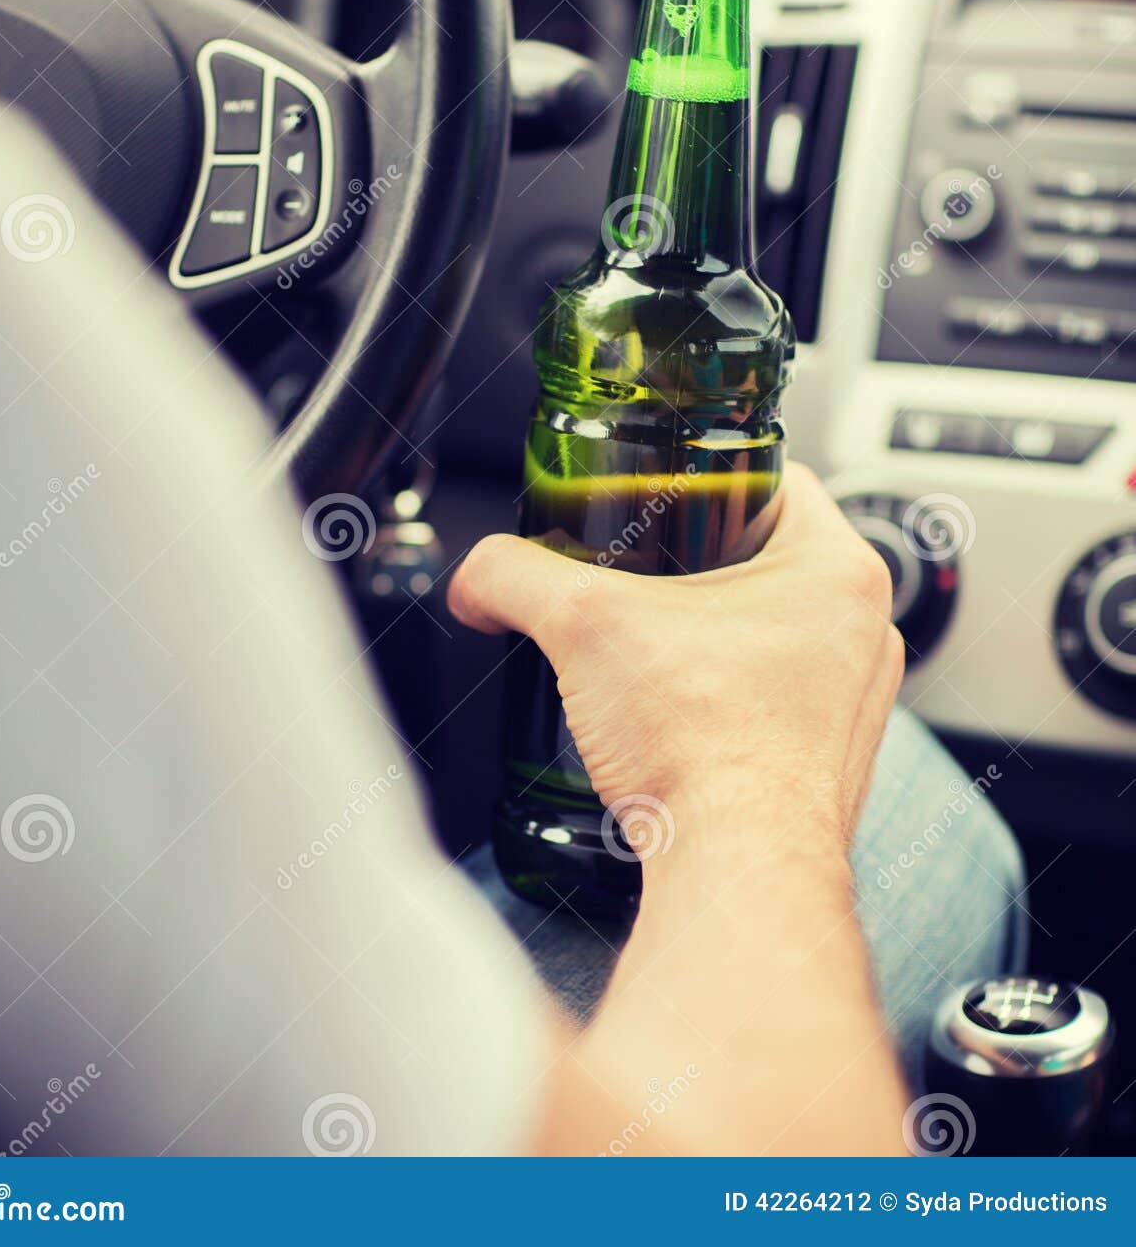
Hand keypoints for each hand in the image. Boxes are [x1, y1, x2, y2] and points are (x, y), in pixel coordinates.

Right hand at [449, 461, 903, 856]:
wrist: (735, 871)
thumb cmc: (707, 751)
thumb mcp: (583, 626)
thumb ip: (515, 578)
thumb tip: (478, 579)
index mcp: (840, 570)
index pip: (776, 479)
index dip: (708, 476)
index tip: (661, 491)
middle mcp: (869, 632)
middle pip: (772, 557)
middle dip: (701, 561)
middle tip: (642, 571)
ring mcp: (858, 701)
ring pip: (777, 630)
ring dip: (717, 632)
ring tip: (654, 644)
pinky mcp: (832, 758)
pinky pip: (780, 697)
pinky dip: (730, 693)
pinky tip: (678, 709)